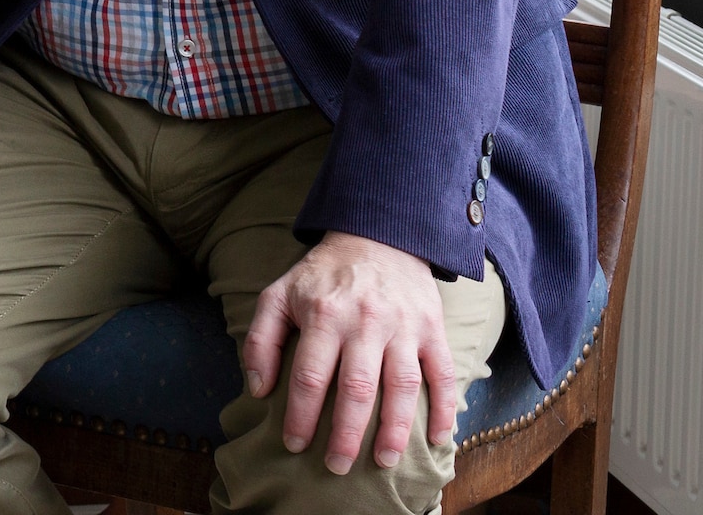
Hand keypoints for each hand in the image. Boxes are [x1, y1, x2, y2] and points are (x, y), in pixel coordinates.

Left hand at [244, 231, 458, 474]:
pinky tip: (436, 439)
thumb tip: (258, 389)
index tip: (293, 444)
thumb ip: (261, 340)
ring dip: (393, 429)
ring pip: (401, 386)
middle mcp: (364, 321)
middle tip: (336, 467)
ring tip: (382, 461)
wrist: (378, 236)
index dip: (300, 414)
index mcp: (323, 313)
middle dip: (346, 434)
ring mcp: (403, 326)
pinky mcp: (432, 328)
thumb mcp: (278, 294)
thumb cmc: (322, 275)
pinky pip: (443, 373)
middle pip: (356, 388)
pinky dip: (444, 408)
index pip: (309, 375)